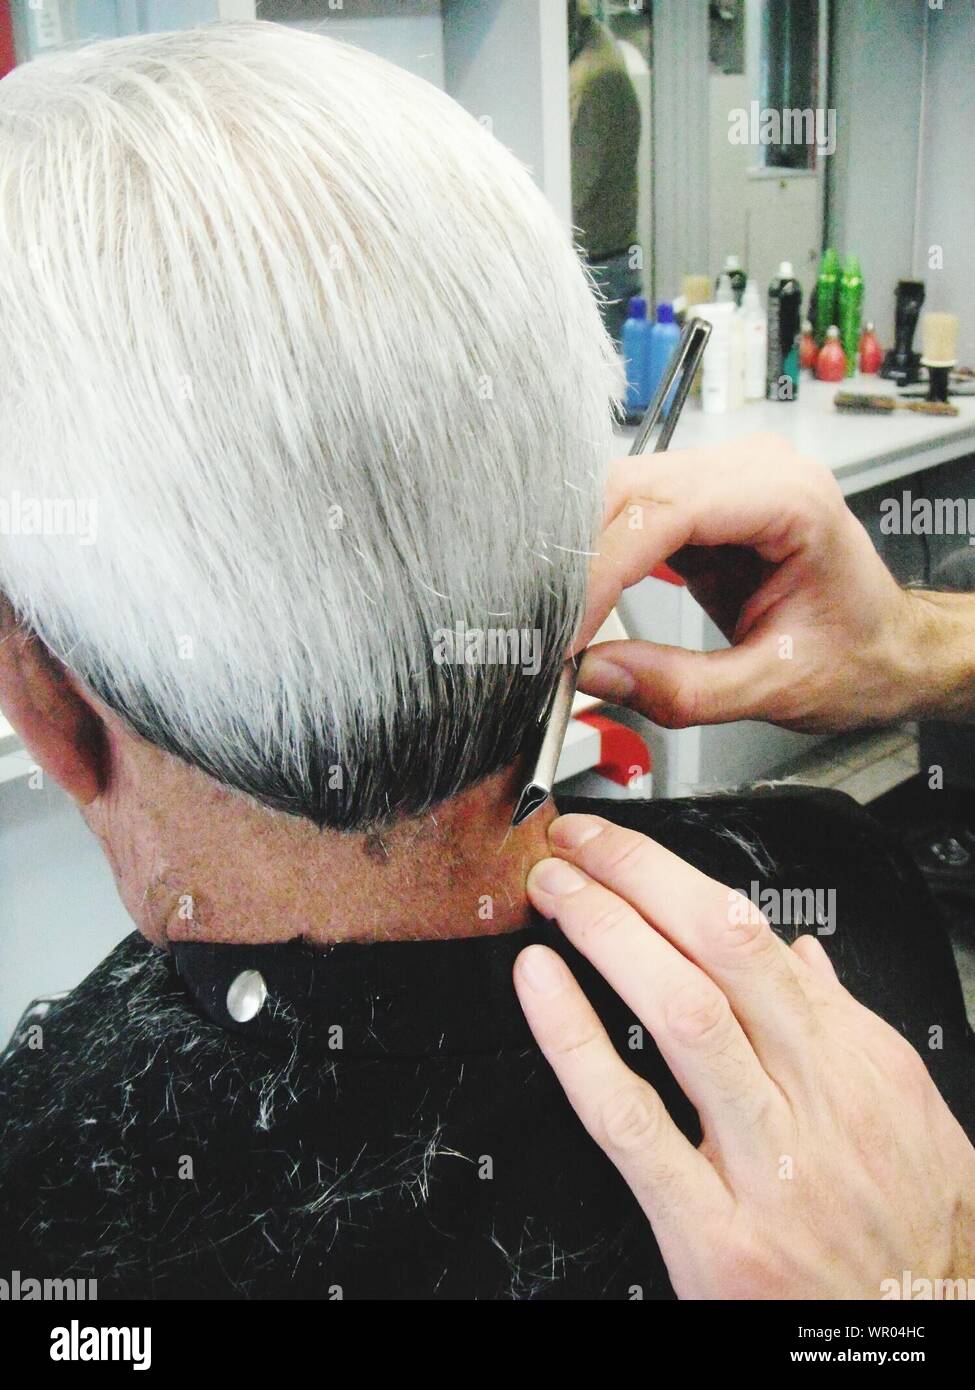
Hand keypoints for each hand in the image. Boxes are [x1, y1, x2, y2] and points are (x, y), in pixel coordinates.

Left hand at [515, 813, 974, 1298]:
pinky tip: (541, 987)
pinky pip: (630, 1122)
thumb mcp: (913, 1119)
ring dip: (608, 937)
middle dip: (638, 883)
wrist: (922, 1349)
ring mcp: (765, 1166)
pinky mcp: (713, 1235)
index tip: (619, 849)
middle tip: (574, 848)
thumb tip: (802, 956)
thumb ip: (846, 1027)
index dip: (673, 880)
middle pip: (718, 955)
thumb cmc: (918, 1237)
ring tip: (556, 895)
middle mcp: (815, 1102)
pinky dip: (576, 1043)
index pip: (754, 940)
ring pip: (680, 1017)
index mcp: (859, 1065)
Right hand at [575, 433, 922, 732]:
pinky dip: (596, 556)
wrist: (891, 647)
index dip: (602, 569)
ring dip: (578, 554)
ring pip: (618, 492)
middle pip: (631, 487)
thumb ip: (682, 689)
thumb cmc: (860, 655)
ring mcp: (727, 477)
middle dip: (577, 558)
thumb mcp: (775, 687)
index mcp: (790, 500)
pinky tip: (581, 601)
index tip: (565, 629)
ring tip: (558, 618)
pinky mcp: (701, 501)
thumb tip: (594, 674)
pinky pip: (629, 512)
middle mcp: (757, 470)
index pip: (667, 512)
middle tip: (544, 626)